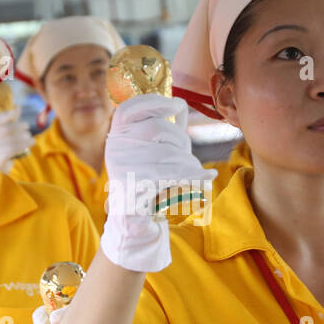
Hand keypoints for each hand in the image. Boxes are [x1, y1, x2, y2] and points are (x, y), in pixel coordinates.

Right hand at [0, 109, 34, 172]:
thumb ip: (10, 119)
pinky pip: (14, 148)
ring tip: (31, 138)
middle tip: (27, 128)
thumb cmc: (0, 143)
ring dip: (25, 137)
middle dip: (20, 127)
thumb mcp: (3, 130)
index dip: (6, 115)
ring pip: (13, 139)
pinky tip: (31, 142)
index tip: (16, 111)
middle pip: (8, 129)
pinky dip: (25, 144)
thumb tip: (18, 106)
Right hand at [101, 94, 214, 271]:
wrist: (133, 221)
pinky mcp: (135, 188)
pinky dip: (195, 177)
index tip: (178, 105)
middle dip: (181, 139)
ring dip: (189, 162)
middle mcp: (115, 149)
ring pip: (168, 152)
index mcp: (116, 136)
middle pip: (157, 128)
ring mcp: (122, 168)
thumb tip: (180, 105)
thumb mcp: (150, 151)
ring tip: (196, 172)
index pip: (129, 109)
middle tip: (188, 154)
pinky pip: (171, 176)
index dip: (155, 102)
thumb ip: (161, 129)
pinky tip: (208, 177)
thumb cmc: (147, 182)